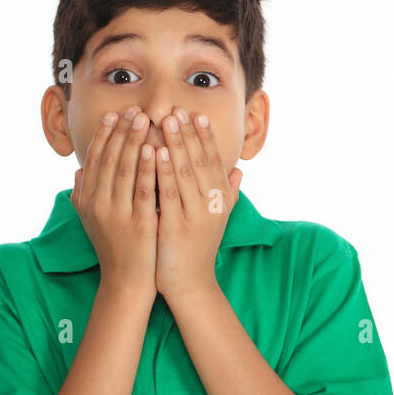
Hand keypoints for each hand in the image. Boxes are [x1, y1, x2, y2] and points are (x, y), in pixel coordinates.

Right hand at [70, 106, 157, 298]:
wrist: (127, 280)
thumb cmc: (112, 247)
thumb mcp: (90, 220)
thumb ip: (82, 194)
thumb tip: (78, 170)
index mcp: (87, 200)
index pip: (95, 160)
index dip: (104, 135)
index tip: (115, 115)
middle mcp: (98, 204)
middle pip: (109, 159)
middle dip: (121, 132)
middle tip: (133, 109)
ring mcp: (117, 214)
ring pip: (124, 169)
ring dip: (134, 141)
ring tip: (145, 119)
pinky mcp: (138, 222)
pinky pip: (143, 189)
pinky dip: (148, 167)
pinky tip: (155, 148)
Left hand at [153, 106, 242, 302]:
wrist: (190, 284)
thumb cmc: (197, 249)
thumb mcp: (217, 219)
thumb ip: (229, 193)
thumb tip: (239, 170)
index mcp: (220, 200)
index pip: (213, 161)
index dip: (204, 137)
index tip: (195, 115)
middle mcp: (212, 204)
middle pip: (200, 161)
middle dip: (187, 133)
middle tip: (177, 109)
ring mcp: (196, 215)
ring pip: (185, 172)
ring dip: (175, 144)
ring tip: (165, 120)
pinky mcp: (176, 226)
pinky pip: (168, 193)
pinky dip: (162, 170)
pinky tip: (154, 152)